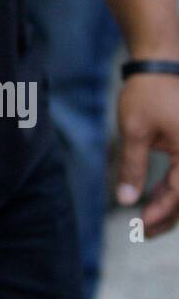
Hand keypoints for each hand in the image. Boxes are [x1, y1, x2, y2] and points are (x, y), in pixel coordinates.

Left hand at [116, 73, 178, 236]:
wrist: (158, 64)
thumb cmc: (146, 93)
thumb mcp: (134, 130)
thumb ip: (132, 167)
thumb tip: (126, 200)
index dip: (161, 212)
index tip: (140, 225)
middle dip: (168, 216)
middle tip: (143, 233)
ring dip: (170, 207)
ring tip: (146, 225)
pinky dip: (171, 191)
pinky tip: (153, 202)